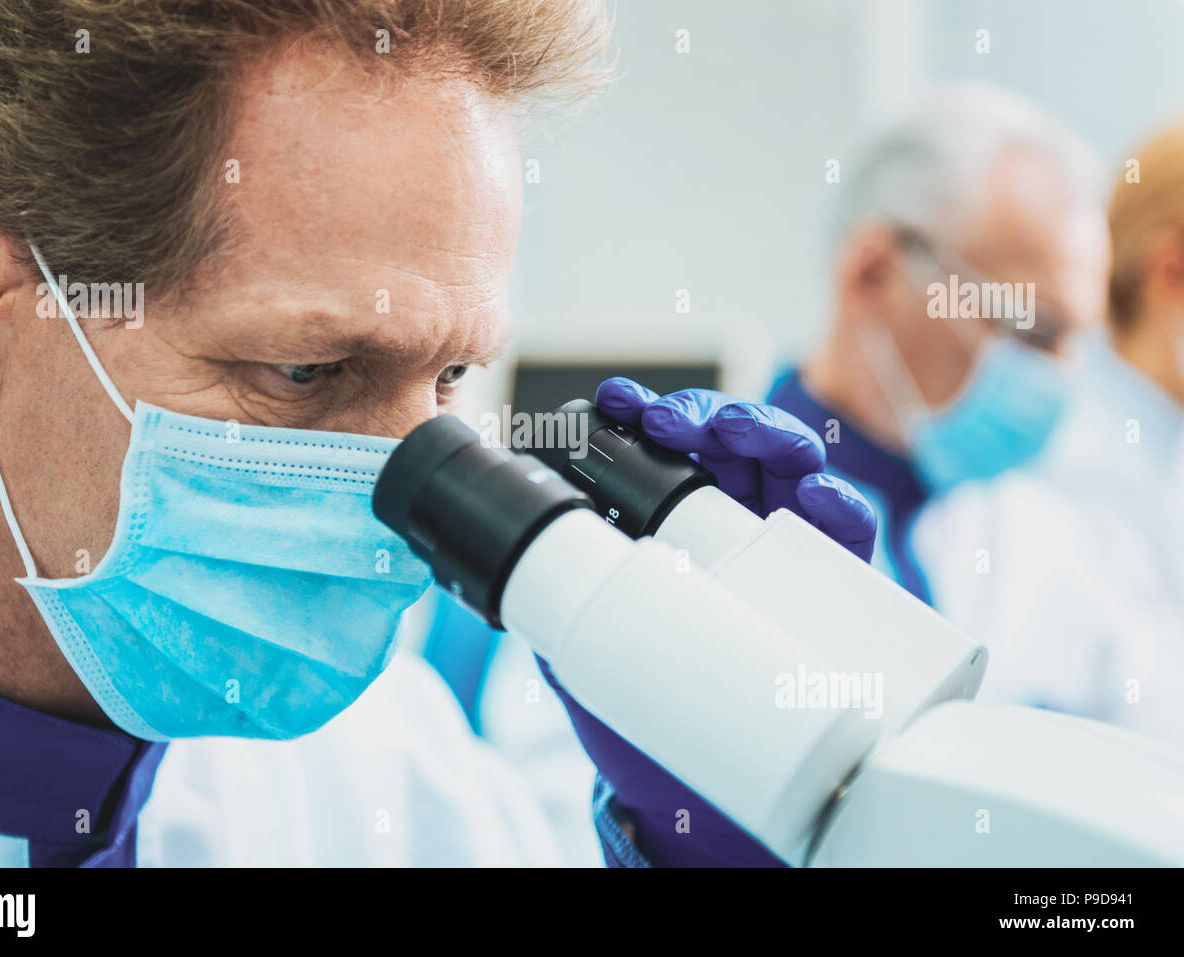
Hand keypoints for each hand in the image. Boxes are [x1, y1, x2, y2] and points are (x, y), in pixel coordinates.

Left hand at [543, 379, 878, 865]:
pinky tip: (815, 498)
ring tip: (738, 434)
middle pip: (725, 440)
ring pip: (787, 464)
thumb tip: (517, 562)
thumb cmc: (638, 709)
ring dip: (766, 434)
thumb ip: (563, 602)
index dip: (640, 415)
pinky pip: (849, 533)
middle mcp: (729, 520)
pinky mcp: (836, 582)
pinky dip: (837, 505)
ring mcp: (783, 545)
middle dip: (698, 413)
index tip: (611, 403)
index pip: (660, 449)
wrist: (688, 795)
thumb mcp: (583, 651)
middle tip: (669, 422)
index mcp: (671, 519)